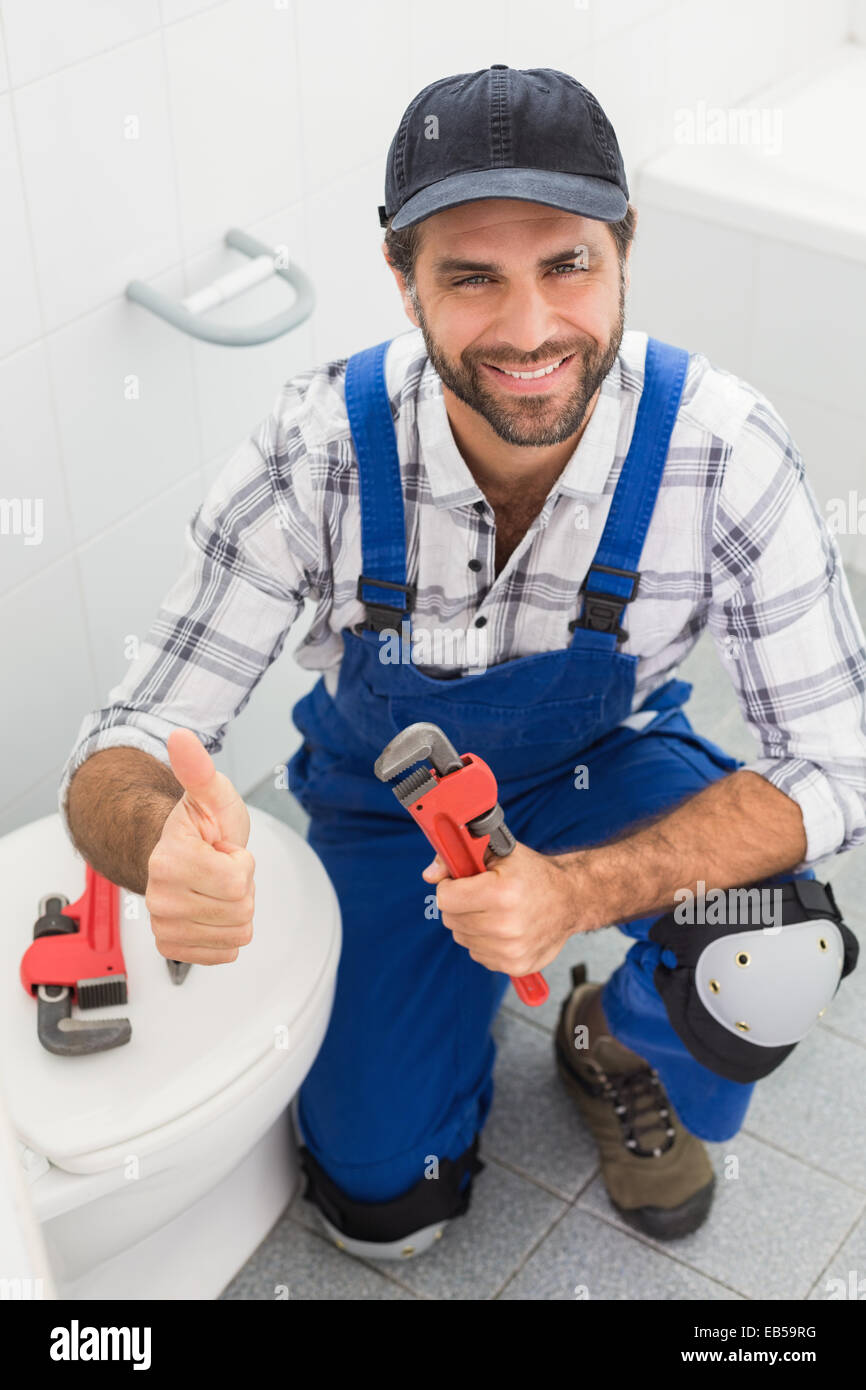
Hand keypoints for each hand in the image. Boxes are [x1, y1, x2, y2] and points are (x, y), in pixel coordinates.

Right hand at [144, 729, 254, 966]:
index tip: (221, 849)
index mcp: (168, 861)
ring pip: (238, 932)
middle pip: (241, 909)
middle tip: (220, 868)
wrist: (188, 853)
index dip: (241, 862)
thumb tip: (181, 736)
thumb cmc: (205, 825)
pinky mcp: (173, 948)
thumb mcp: (213, 794)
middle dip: (242, 887)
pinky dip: (228, 933)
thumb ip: (199, 770)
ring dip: (237, 909)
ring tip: (217, 886)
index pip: (238, 881)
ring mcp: (165, 926)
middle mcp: (160, 898)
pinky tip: (212, 909)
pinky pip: (226, 952)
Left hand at [421, 840, 579, 976]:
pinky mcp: (515, 966)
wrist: (571, 899)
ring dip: (470, 923)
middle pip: (450, 919)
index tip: (459, 881)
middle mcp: (506, 925)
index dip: (449, 887)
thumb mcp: (499, 852)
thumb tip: (429, 875)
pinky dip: (483, 941)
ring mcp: (511, 950)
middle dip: (459, 904)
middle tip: (479, 894)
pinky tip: (502, 927)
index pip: (445, 898)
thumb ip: (459, 856)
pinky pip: (477, 953)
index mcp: (502, 892)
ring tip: (493, 910)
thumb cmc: (532, 873)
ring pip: (461, 937)